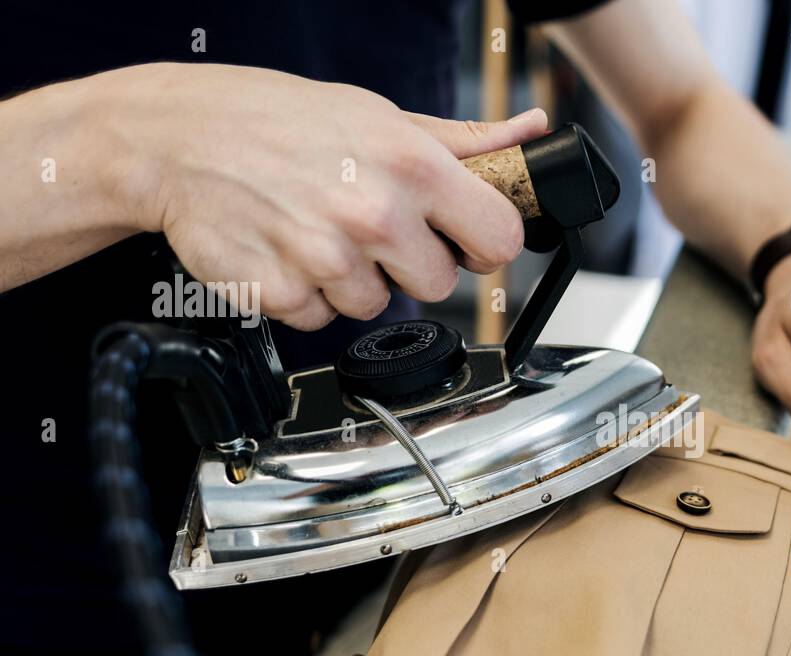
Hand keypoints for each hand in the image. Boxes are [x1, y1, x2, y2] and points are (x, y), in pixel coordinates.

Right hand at [106, 63, 548, 328]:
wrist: (176, 138)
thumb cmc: (276, 119)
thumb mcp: (377, 114)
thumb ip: (462, 139)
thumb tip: (529, 134)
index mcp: (412, 165)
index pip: (498, 238)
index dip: (482, 243)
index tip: (463, 238)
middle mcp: (375, 214)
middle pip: (437, 284)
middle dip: (410, 263)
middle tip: (368, 225)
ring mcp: (328, 259)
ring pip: (375, 305)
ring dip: (352, 279)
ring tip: (317, 229)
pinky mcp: (284, 294)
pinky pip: (321, 320)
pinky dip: (305, 294)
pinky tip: (286, 250)